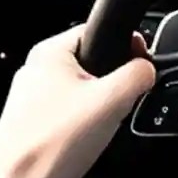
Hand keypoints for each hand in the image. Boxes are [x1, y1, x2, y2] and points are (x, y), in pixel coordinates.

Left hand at [0, 25, 155, 177]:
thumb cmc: (49, 147)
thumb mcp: (112, 101)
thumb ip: (137, 75)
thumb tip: (147, 69)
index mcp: (50, 53)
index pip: (99, 31)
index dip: (127, 46)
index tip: (139, 66)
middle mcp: (35, 71)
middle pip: (93, 65)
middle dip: (111, 86)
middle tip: (115, 107)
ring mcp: (30, 100)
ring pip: (82, 94)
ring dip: (97, 109)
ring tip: (93, 130)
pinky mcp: (30, 124)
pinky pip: (69, 116)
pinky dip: (80, 127)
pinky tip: (81, 142)